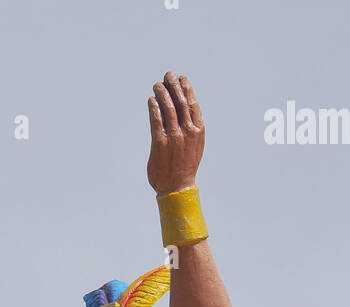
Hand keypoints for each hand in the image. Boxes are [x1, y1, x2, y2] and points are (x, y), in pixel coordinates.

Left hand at [147, 72, 204, 193]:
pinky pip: (157, 120)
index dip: (187, 88)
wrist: (178, 188)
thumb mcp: (194, 145)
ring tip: (157, 85)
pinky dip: (154, 108)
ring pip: (168, 108)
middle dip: (174, 85)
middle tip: (168, 75)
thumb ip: (191, 128)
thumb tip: (185, 112)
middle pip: (180, 102)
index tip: (181, 78)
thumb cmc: (184, 167)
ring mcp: (174, 137)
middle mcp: (187, 131)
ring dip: (162, 93)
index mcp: (198, 130)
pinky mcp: (160, 143)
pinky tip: (151, 100)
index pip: (192, 103)